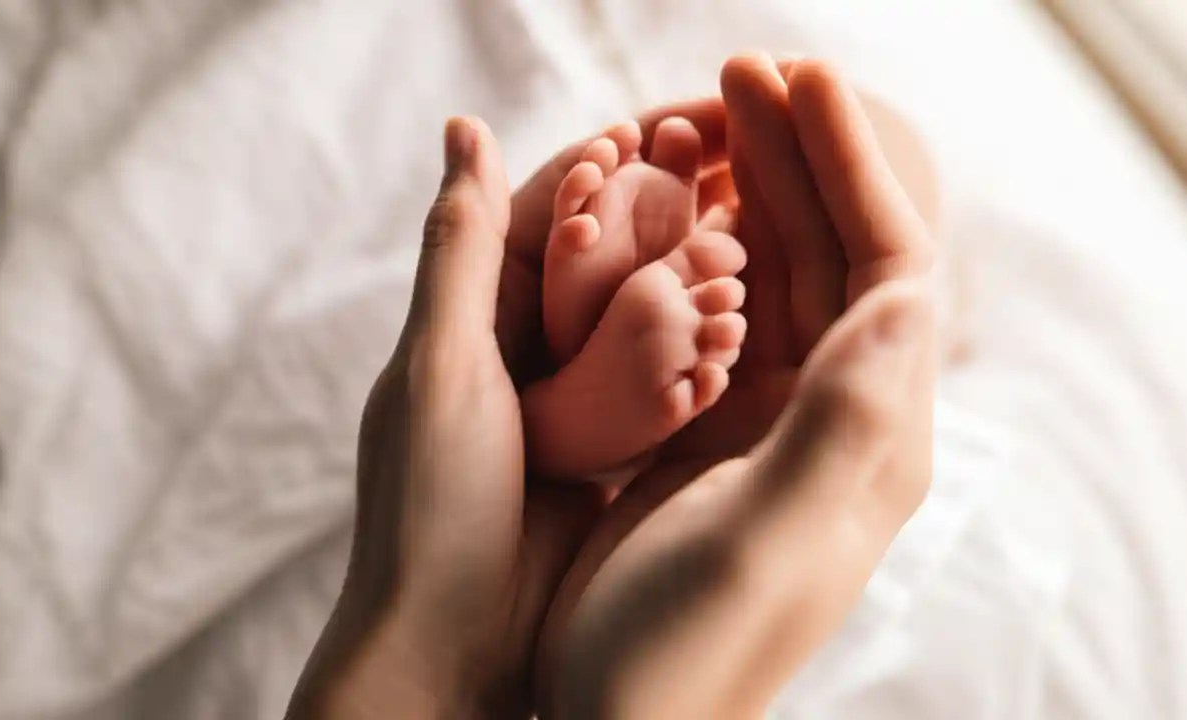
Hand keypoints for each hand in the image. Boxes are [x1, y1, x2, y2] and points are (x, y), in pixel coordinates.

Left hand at [286, 102, 729, 719]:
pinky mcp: (607, 452)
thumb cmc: (430, 506)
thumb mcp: (440, 365)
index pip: (550, 208)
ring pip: (640, 317)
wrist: (455, 646)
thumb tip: (465, 125)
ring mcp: (570, 401)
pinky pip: (661, 384)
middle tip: (744, 170)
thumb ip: (459, 249)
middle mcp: (521, 348)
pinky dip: (699, 353)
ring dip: (692, 278)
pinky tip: (751, 324)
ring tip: (757, 238)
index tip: (691, 117)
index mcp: (470, 314)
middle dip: (668, 210)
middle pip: (604, 255)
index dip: (615, 156)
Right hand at [537, 56, 937, 718]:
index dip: (854, 169)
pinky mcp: (718, 433)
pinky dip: (708, 249)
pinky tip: (678, 207)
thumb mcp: (762, 542)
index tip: (803, 81)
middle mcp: (838, 423)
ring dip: (758, 189)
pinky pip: (728, 316)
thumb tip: (904, 296)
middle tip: (748, 66)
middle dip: (803, 156)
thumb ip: (843, 425)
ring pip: (784, 277)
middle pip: (840, 257)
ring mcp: (776, 425)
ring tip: (714, 110)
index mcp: (868, 440)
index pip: (889, 270)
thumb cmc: (681, 651)